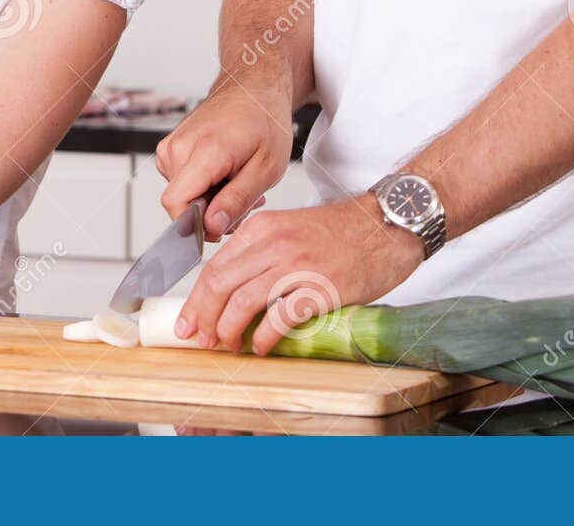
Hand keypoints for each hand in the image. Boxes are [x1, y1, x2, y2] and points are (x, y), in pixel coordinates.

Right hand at [155, 76, 294, 238]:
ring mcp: (171, 146)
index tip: (222, 228)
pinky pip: (181, 183)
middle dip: (211, 213)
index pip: (176, 203)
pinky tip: (225, 175)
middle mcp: (179, 147)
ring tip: (238, 183)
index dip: (195, 226)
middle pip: (182, 204)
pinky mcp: (170, 148)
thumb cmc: (265, 121)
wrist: (253, 87)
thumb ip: (237, 201)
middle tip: (246, 199)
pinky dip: (203, 187)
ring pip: (182, 196)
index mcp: (204, 150)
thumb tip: (211, 227)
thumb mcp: (266, 168)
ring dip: (210, 200)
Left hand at [173, 194, 426, 355]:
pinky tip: (261, 347)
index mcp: (261, 228)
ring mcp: (296, 264)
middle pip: (220, 283)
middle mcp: (272, 242)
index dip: (196, 300)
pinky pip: (279, 317)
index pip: (214, 266)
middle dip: (204, 318)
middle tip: (201, 340)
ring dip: (229, 330)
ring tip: (230, 346)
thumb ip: (260, 253)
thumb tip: (230, 290)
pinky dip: (263, 337)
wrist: (385, 226)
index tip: (188, 322)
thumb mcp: (289, 229)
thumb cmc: (341, 233)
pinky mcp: (319, 287)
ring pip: (242, 301)